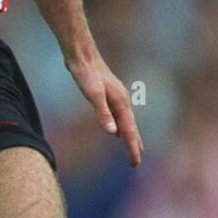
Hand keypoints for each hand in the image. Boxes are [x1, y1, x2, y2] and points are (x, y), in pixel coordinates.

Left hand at [66, 50, 142, 166]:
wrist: (81, 54)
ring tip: (134, 147)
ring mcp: (116, 97)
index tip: (135, 163)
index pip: (128, 131)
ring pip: (127, 121)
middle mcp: (122, 100)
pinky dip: (122, 126)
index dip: (131, 147)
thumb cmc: (86, 74)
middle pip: (131, 127)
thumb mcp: (93, 95)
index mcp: (120, 103)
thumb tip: (112, 133)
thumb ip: (102, 113)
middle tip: (136, 162)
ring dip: (130, 136)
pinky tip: (118, 130)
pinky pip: (119, 116)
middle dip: (134, 145)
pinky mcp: (109, 95)